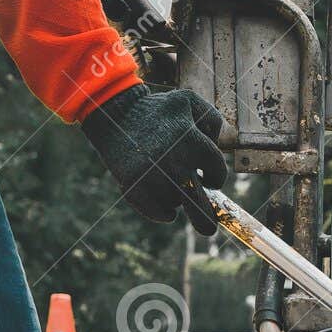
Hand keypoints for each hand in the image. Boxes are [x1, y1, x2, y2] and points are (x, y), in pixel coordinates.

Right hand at [81, 84, 228, 234]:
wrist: (114, 112)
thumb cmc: (156, 109)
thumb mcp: (188, 101)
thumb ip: (212, 119)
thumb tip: (217, 146)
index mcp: (193, 141)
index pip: (217, 174)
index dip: (215, 178)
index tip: (209, 180)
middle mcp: (175, 162)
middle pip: (199, 205)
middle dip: (207, 221)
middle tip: (209, 230)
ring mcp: (153, 176)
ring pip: (177, 203)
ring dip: (177, 198)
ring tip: (166, 179)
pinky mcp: (134, 185)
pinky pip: (157, 212)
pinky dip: (162, 213)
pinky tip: (165, 208)